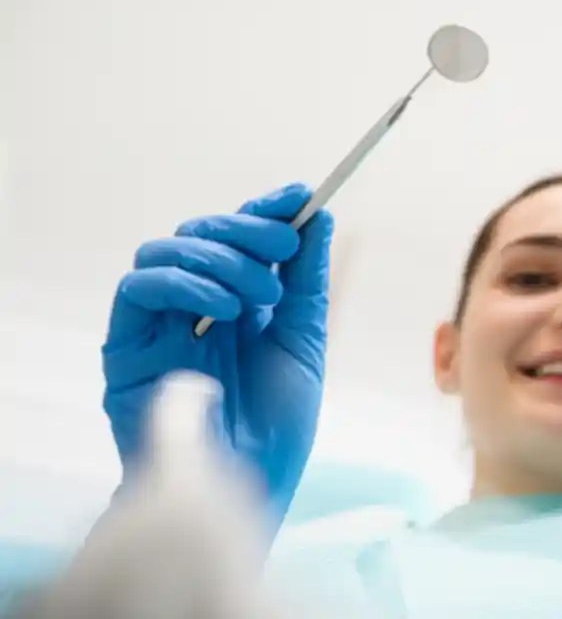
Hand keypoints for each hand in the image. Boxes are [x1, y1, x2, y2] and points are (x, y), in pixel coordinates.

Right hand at [102, 183, 334, 528]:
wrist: (253, 484)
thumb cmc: (278, 422)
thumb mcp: (304, 340)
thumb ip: (305, 280)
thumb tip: (317, 216)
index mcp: (234, 301)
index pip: (236, 236)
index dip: (263, 209)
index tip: (299, 194)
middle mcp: (192, 307)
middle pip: (197, 233)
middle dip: (243, 231)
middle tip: (281, 249)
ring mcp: (157, 326)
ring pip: (162, 251)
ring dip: (216, 259)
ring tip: (258, 296)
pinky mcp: (127, 351)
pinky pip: (137, 290)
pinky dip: (183, 284)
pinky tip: (223, 310)